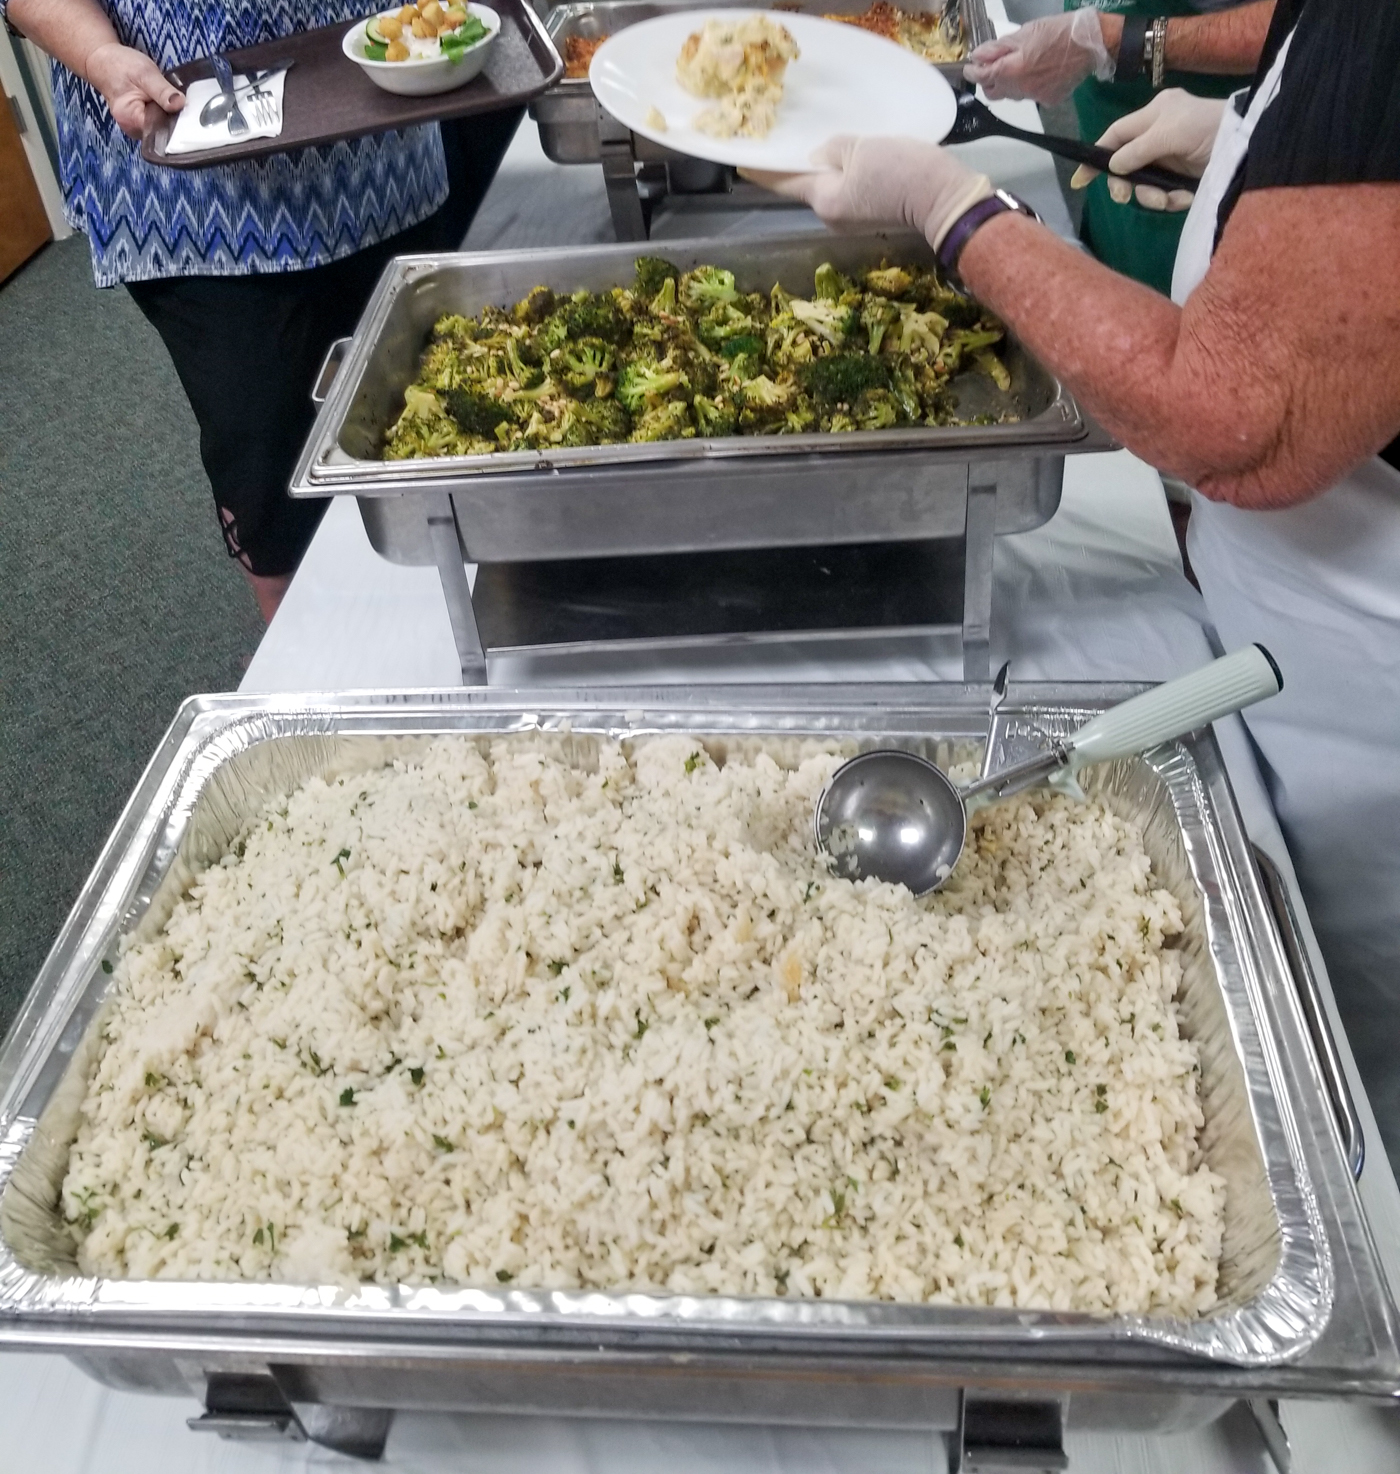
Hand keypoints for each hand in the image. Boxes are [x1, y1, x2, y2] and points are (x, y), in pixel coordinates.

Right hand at [83, 41, 183, 138]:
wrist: (103, 61)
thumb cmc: (120, 66)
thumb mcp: (145, 74)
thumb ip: (162, 91)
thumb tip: (179, 104)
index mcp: (132, 121)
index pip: (164, 131)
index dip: (177, 121)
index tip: (185, 109)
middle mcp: (134, 129)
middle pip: (165, 131)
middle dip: (174, 117)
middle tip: (175, 99)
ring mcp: (137, 128)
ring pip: (163, 127)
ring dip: (170, 115)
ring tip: (166, 99)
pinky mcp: (141, 123)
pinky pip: (159, 122)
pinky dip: (165, 113)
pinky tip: (163, 103)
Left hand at [742, 136, 991, 249]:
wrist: (944, 199)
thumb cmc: (901, 171)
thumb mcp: (862, 149)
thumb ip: (833, 149)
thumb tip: (819, 156)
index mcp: (824, 200)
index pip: (785, 183)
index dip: (763, 172)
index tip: (742, 164)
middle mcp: (831, 216)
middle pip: (810, 185)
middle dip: (805, 165)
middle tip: (799, 139)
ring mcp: (851, 220)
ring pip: (832, 187)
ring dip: (831, 168)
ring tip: (838, 144)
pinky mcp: (870, 217)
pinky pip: (850, 191)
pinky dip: (848, 175)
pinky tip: (857, 159)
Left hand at [963, 10, 1112, 105]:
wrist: (1092, 42)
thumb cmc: (1059, 31)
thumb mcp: (1026, 32)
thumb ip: (999, 48)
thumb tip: (978, 56)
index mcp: (1014, 69)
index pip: (984, 77)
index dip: (973, 73)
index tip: (969, 69)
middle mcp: (1022, 89)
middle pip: (995, 92)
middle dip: (989, 81)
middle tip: (993, 66)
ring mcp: (1036, 97)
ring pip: (1013, 95)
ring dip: (1010, 83)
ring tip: (1020, 65)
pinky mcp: (1048, 101)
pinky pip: (1031, 96)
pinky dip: (1029, 86)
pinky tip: (1039, 72)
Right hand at [1069, 89, 1224, 211]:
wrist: (1247, 145)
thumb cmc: (1206, 127)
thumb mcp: (1168, 133)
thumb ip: (1136, 150)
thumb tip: (1113, 166)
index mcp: (1153, 115)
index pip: (1115, 135)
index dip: (1096, 156)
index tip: (1080, 181)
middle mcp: (1159, 136)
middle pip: (1125, 166)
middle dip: (1125, 184)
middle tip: (1125, 198)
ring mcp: (1171, 158)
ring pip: (1144, 184)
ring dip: (1151, 196)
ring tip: (1167, 200)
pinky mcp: (1184, 179)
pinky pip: (1165, 194)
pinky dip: (1172, 199)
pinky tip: (1184, 197)